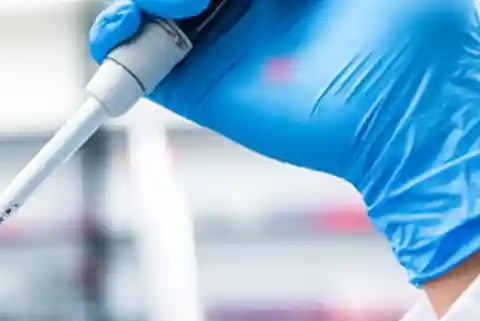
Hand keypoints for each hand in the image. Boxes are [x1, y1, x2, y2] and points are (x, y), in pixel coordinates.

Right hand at [90, 0, 479, 285]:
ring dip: (138, 3)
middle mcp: (241, 4)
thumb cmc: (406, 35)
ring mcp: (215, 44)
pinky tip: (121, 34)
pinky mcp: (196, 88)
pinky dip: (114, 45)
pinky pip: (136, 64)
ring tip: (172, 8)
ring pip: (147, 13)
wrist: (405, 110)